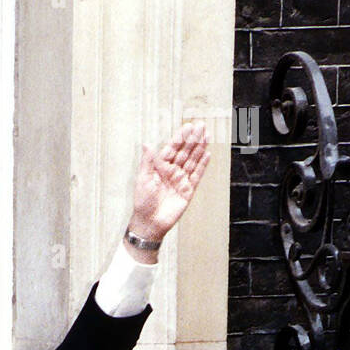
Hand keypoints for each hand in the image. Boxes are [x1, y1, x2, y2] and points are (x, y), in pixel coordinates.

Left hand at [130, 120, 210, 242]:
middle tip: (201, 126)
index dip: (180, 138)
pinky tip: (207, 154)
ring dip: (199, 148)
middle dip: (193, 139)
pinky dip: (202, 166)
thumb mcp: (142, 179)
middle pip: (185, 152)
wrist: (150, 223)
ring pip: (192, 161)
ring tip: (206, 135)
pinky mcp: (187, 191)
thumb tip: (146, 144)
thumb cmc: (142, 202)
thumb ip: (147, 161)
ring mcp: (180, 180)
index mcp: (160, 167)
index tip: (187, 126)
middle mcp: (172, 172)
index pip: (172, 149)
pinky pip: (197, 176)